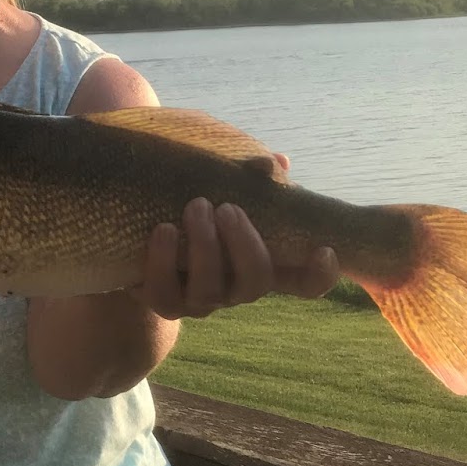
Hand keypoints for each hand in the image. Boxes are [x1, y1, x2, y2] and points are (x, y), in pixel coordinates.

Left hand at [134, 196, 338, 320]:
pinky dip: (163, 261)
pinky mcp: (164, 302)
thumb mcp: (227, 188)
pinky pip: (165, 295)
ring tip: (196, 206)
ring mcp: (200, 300)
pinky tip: (162, 230)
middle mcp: (235, 289)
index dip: (320, 275)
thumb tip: (273, 163)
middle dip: (244, 245)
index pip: (305, 284)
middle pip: (256, 284)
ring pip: (210, 291)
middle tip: (227, 207)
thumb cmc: (200, 206)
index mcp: (261, 263)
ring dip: (204, 247)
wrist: (143, 236)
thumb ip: (252, 179)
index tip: (323, 249)